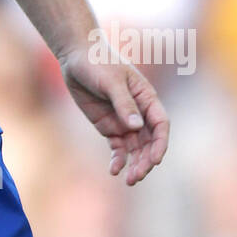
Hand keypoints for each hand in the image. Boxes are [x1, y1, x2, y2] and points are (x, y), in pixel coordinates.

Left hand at [59, 44, 169, 184]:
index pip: (160, 125)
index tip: (154, 160)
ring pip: (136, 148)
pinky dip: (118, 159)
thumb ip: (124, 103)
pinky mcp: (109, 126)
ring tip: (129, 180)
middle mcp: (139, 112)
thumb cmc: (98, 62)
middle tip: (137, 176)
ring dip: (135, 164)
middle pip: (149, 141)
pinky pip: (118, 147)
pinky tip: (114, 170)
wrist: (76, 57)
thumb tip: (136, 127)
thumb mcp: (111, 81)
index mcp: (147, 98)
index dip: (160, 144)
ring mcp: (124, 121)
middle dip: (146, 160)